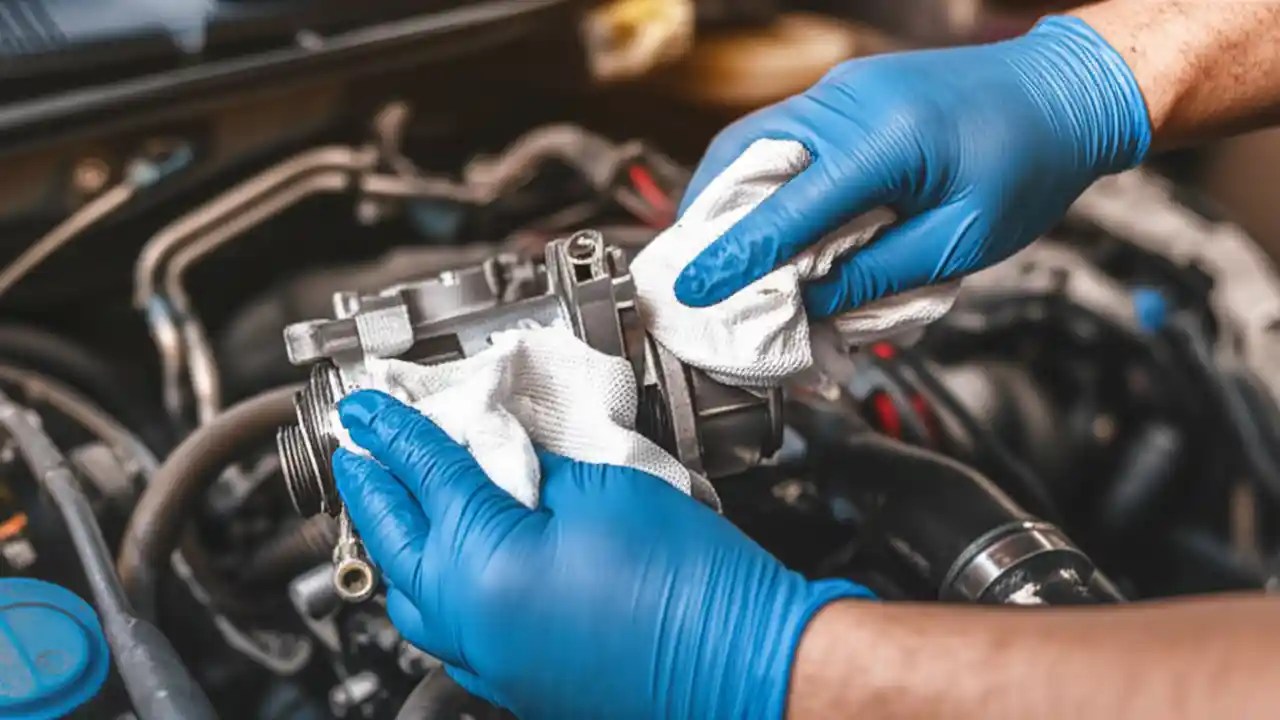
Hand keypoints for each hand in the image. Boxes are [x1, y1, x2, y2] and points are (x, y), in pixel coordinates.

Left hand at [332, 390, 871, 719]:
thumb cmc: (695, 585)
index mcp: (485, 567)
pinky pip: (450, 632)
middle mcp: (473, 625)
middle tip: (364, 449)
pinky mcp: (519, 684)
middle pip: (398, 541)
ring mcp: (492, 663)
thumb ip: (537, 464)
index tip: (369, 408)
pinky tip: (459, 563)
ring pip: (414, 597)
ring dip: (403, 542)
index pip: (423, 475)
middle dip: (375, 488)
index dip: (394, 430)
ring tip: (404, 503)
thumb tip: (503, 448)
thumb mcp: (607, 489)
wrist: (750, 664)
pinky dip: (438, 589)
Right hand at [674, 16, 1150, 315]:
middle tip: (695, 276)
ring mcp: (842, 92)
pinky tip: (759, 216)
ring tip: (719, 253)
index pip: (786, 209)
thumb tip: (810, 303)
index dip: (735, 257)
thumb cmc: (1030, 163)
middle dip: (709, 222)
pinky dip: (757, 180)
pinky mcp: (845, 95)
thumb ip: (877, 274)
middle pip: (743, 161)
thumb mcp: (961, 241)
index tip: (694, 291)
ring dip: (727, 199)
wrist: (1066, 91)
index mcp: (885, 141)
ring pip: (752, 144)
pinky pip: (779, 136)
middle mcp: (849, 104)